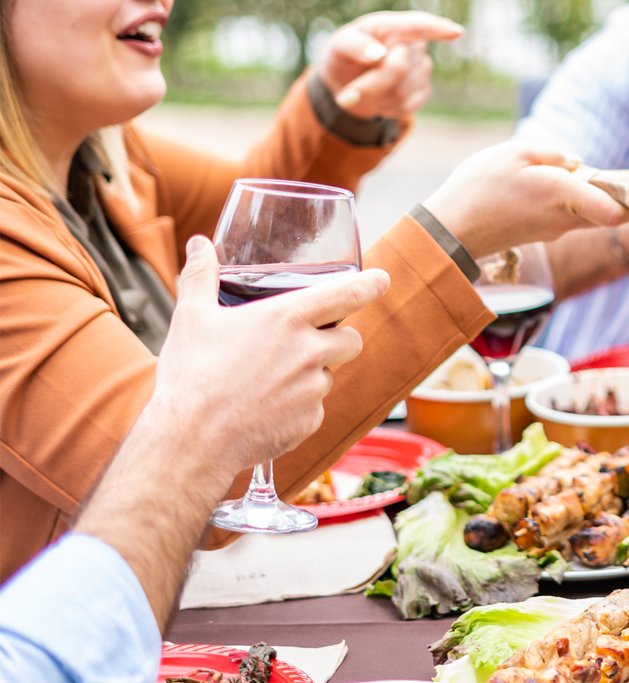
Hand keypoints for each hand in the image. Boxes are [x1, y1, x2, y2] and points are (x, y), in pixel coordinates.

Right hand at [153, 236, 390, 475]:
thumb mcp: (191, 317)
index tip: (382, 280)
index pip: (347, 294)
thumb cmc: (191, 377)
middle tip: (304, 343)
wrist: (190, 440)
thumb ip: (201, 275)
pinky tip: (265, 407)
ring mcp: (313, 389)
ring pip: (330, 374)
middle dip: (337, 338)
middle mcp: (309, 352)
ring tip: (269, 379)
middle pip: (351, 338)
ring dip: (313, 373)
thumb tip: (199, 243)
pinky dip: (298, 405)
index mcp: (286, 318)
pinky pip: (315, 407)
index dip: (370, 285)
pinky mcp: (310, 420)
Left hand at [314, 10, 464, 119]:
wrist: (349, 80)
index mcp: (391, 26)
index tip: (455, 33)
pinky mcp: (424, 90)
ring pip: (400, 93)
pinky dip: (386, 109)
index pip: (416, 25)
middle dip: (370, 86)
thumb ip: (354, 45)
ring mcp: (421, 67)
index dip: (436, 28)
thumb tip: (379, 54)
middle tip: (344, 97)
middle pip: (398, 69)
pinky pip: (406, 108)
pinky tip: (380, 99)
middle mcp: (412, 44)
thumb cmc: (344, 56)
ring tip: (365, 91)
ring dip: (375, 99)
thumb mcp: (338, 46)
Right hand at [422, 142, 628, 258]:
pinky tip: (562, 185)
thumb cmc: (480, 187)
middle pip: (613, 213)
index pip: (616, 210)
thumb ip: (553, 153)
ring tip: (588, 173)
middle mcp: (567, 217)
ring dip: (597, 196)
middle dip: (623, 195)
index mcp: (564, 194)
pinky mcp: (546, 234)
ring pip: (593, 213)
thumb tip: (578, 163)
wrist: (452, 230)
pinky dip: (576, 202)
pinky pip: (573, 216)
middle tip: (627, 176)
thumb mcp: (515, 152)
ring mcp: (558, 230)